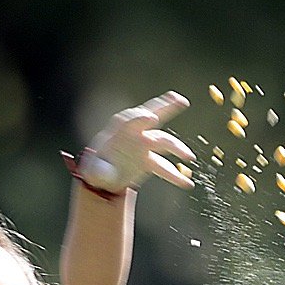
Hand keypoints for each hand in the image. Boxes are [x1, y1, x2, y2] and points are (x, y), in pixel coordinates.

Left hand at [76, 92, 195, 192]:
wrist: (103, 177)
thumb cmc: (97, 169)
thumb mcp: (95, 171)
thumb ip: (99, 170)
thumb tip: (103, 174)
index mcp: (120, 130)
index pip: (131, 119)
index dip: (140, 117)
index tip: (151, 117)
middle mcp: (135, 133)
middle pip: (154, 116)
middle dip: (167, 107)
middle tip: (181, 101)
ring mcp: (145, 146)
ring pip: (165, 142)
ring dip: (178, 148)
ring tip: (189, 157)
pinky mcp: (149, 161)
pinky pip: (165, 166)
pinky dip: (176, 176)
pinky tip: (186, 183)